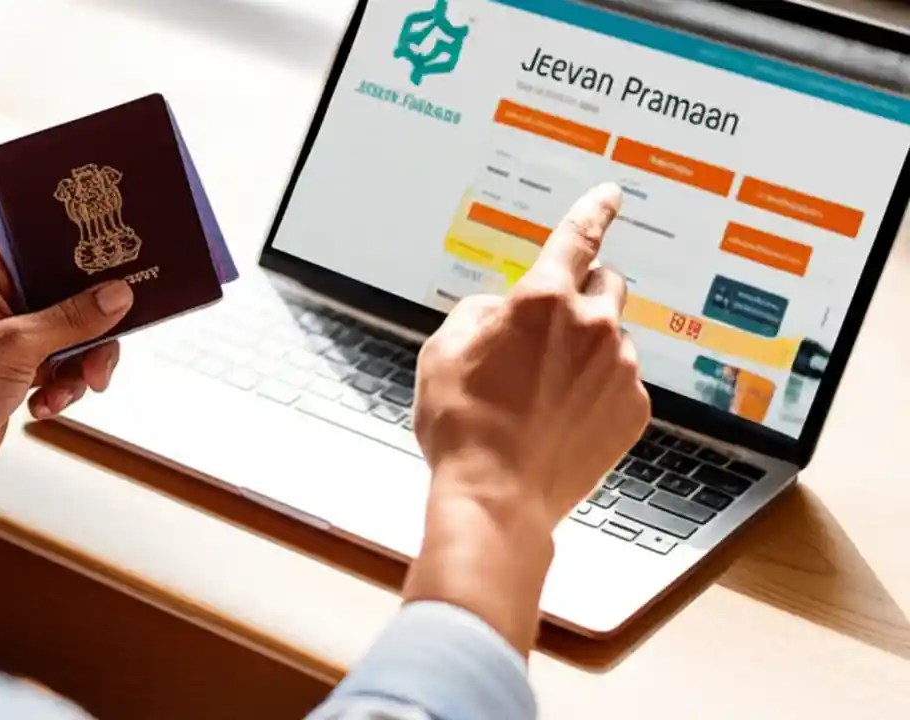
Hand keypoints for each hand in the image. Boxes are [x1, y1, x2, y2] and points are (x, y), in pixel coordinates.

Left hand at [0, 242, 134, 496]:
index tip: (108, 272)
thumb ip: (72, 319)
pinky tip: (43, 408)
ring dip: (74, 369)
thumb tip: (118, 294)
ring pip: (64, 341)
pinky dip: (58, 389)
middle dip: (87, 335)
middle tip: (98, 361)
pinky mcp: (9, 377)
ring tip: (66, 393)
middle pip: (62, 301)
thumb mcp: (18, 346)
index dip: (71, 259)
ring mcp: (1, 343)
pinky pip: (54, 372)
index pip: (33, 249)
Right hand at [403, 183, 648, 653]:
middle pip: (605, 285)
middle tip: (549, 330)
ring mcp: (620, 370)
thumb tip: (503, 311)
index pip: (577, 238)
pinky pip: (621, 383)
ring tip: (544, 393)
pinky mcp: (633, 410)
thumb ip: (479, 313)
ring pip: (612, 339)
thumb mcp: (443, 352)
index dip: (594, 211)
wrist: (497, 498)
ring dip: (587, 350)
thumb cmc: (464, 426)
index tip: (611, 195)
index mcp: (544, 302)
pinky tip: (562, 418)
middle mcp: (593, 327)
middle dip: (582, 294)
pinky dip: (597, 390)